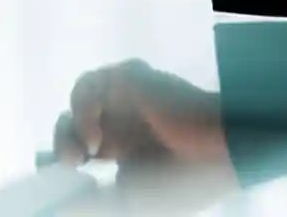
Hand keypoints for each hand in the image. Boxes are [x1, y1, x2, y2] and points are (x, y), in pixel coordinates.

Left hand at [52, 59, 237, 213]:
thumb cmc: (188, 181)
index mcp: (125, 144)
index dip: (68, 152)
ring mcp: (128, 97)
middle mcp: (124, 117)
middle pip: (76, 114)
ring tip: (88, 149)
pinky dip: (85, 109)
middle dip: (65, 140)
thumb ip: (101, 201)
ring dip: (75, 122)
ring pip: (84, 91)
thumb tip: (69, 207)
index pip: (82, 139)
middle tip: (72, 162)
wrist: (222, 154)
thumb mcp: (135, 200)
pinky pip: (94, 83)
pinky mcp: (132, 81)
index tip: (70, 173)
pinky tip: (96, 137)